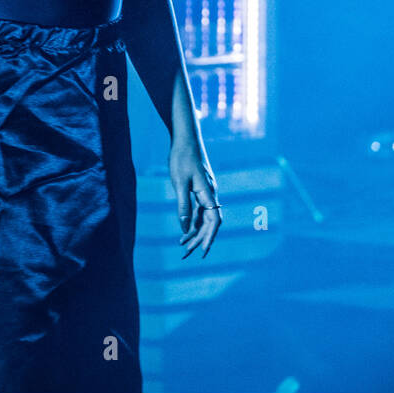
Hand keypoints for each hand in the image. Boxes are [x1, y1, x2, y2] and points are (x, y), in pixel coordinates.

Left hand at [170, 144, 221, 258]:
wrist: (186, 138)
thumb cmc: (182, 158)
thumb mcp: (179, 182)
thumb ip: (183, 205)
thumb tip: (184, 228)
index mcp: (208, 193)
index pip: (214, 221)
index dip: (210, 237)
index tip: (203, 251)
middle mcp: (210, 194)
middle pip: (209, 222)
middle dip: (199, 239)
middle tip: (186, 254)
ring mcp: (206, 191)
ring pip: (203, 217)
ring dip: (194, 232)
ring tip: (182, 246)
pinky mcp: (199, 189)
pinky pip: (198, 209)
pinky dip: (192, 221)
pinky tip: (184, 230)